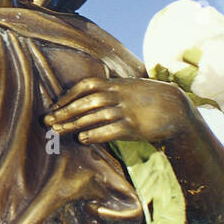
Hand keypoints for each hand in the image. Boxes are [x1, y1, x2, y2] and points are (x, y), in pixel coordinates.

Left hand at [44, 76, 191, 146]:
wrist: (176, 108)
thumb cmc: (150, 98)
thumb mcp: (129, 87)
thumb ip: (111, 89)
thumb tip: (91, 96)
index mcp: (116, 84)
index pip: (85, 85)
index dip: (68, 96)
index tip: (54, 106)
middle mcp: (118, 95)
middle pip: (85, 102)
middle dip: (64, 112)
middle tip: (47, 121)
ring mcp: (125, 110)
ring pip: (94, 116)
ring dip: (73, 124)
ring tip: (58, 131)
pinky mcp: (133, 126)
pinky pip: (109, 130)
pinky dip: (94, 134)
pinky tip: (82, 139)